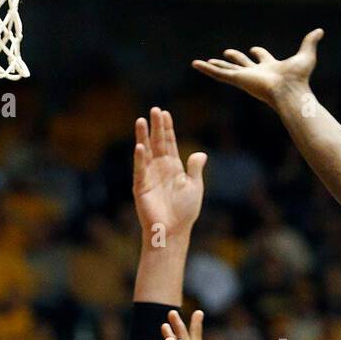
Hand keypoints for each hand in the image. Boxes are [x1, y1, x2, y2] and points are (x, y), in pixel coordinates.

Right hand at [132, 107, 205, 239]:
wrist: (173, 230)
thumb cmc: (185, 211)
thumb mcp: (195, 187)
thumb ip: (196, 169)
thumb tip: (200, 153)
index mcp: (173, 167)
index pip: (169, 143)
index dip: (167, 128)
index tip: (165, 113)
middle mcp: (160, 168)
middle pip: (157, 143)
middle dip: (156, 127)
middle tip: (154, 109)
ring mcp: (149, 176)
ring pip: (146, 152)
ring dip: (143, 137)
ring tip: (141, 120)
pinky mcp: (141, 186)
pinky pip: (140, 169)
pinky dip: (140, 158)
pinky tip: (140, 146)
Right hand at [192, 28, 322, 107]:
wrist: (291, 91)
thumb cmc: (300, 78)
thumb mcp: (306, 55)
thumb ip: (310, 42)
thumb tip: (320, 31)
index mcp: (270, 67)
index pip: (261, 57)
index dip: (259, 52)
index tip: (254, 49)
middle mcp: (256, 73)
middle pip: (242, 64)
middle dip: (234, 59)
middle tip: (226, 53)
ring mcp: (245, 77)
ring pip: (225, 70)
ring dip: (213, 66)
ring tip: (200, 63)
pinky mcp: (238, 80)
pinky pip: (219, 74)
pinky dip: (207, 69)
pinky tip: (196, 65)